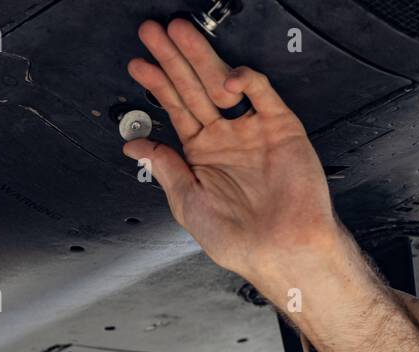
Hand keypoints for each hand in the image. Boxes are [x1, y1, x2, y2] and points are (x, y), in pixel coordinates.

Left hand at [124, 18, 343, 279]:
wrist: (283, 252)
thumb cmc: (239, 240)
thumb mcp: (188, 204)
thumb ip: (164, 168)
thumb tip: (135, 146)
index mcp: (202, 155)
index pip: (175, 109)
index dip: (156, 86)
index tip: (138, 65)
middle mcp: (226, 138)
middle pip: (193, 88)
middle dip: (173, 60)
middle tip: (153, 33)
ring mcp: (252, 130)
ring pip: (222, 83)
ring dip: (200, 57)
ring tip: (178, 34)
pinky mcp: (281, 127)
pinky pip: (262, 94)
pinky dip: (245, 81)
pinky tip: (226, 78)